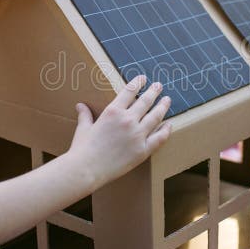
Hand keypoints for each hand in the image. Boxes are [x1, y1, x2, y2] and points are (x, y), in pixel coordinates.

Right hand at [65, 76, 171, 190]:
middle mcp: (127, 120)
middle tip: (159, 86)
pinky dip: (166, 130)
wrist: (86, 169)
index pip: (129, 91)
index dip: (138, 83)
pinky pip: (159, 138)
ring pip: (155, 116)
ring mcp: (137, 135)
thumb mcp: (83, 128)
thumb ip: (85, 115)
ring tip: (167, 100)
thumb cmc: (82, 149)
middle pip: (145, 101)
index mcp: (113, 111)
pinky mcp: (143, 150)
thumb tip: (80, 105)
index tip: (143, 78)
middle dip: (154, 91)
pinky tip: (169, 124)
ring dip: (162, 106)